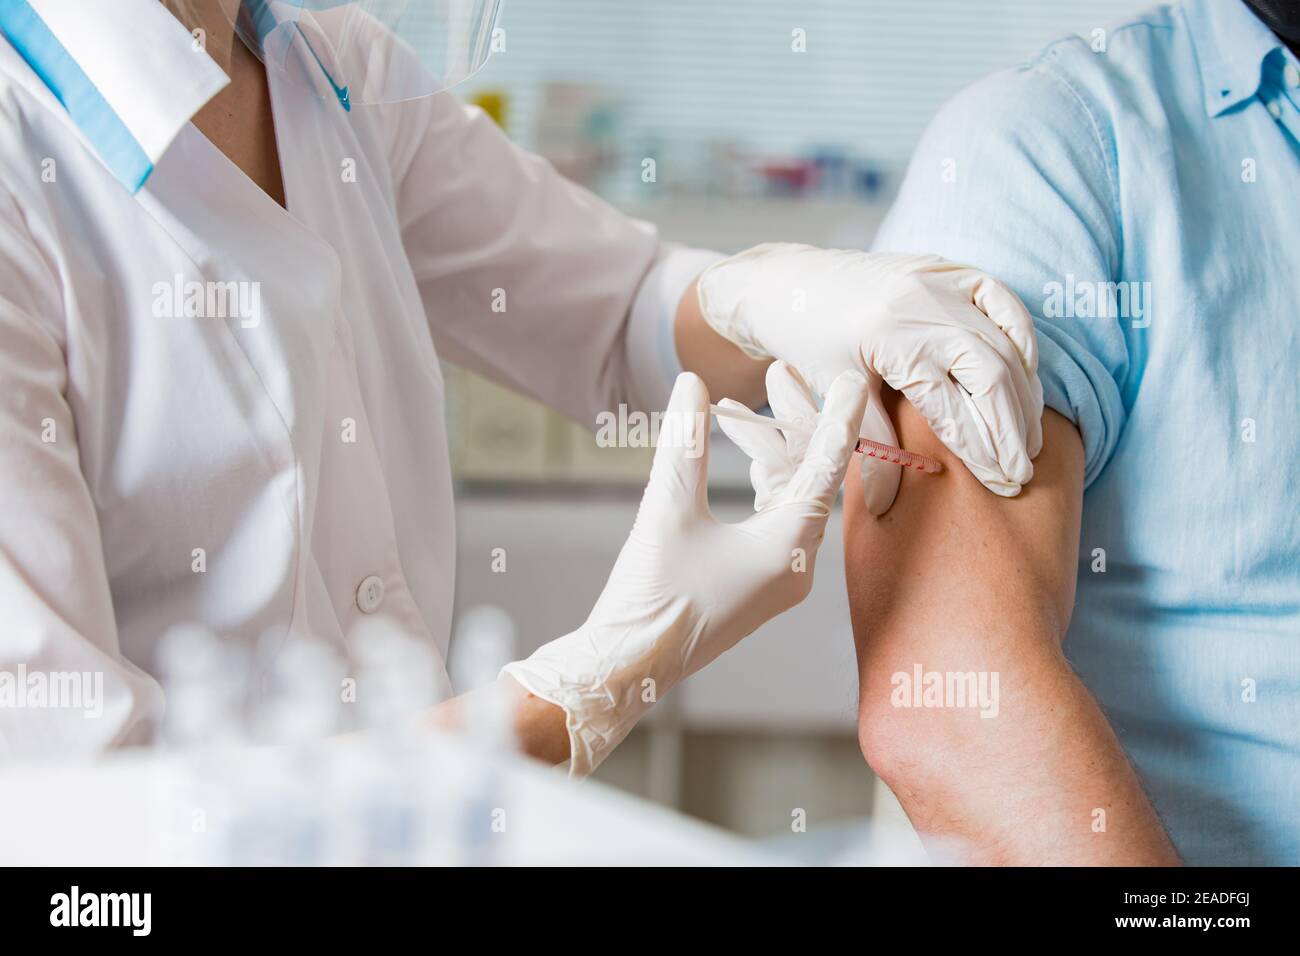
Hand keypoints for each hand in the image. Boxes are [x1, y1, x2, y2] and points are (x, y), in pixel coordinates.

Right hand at [502, 365, 868, 774]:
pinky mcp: (756, 581)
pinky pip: (772, 518)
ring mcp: (778, 576)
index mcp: (788, 549)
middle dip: (791, 423)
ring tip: (734, 407)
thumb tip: (691, 383)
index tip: (849, 379)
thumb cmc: (652, 595)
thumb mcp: (668, 508)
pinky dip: (757, 481)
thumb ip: (685, 441)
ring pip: (787, 495)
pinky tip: (737, 451)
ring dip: (766, 450)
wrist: (629, 664)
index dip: (836, 418)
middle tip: (779, 372)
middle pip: (807, 477)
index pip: (825, 469)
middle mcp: (796, 565)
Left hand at [697, 243, 1043, 513]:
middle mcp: (922, 303)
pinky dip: (1022, 338)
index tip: (1002, 483)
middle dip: (1011, 429)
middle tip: (1021, 470)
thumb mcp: (835, 394)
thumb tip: (885, 506)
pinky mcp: (949, 267)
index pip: (952, 405)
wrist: (793, 283)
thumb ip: (869, 448)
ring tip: (1027, 440)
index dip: (982, 450)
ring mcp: (940, 280)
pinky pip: (1002, 300)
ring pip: (1003, 342)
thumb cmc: (809, 342)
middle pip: (990, 375)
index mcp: (890, 338)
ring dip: (1022, 394)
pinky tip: (1027, 377)